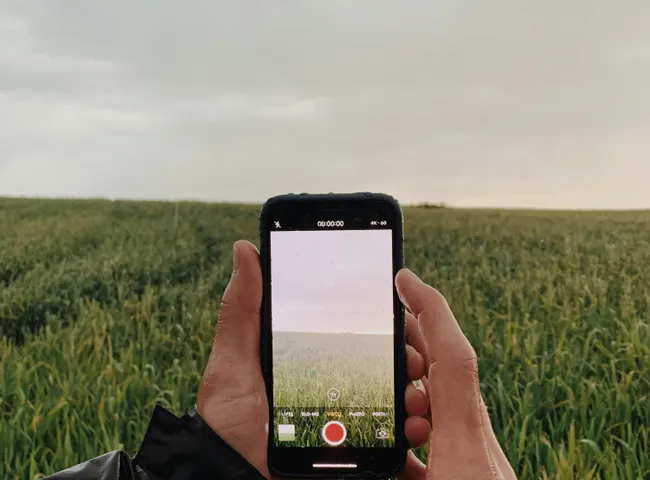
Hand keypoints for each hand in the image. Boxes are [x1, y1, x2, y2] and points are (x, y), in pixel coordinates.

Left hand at [196, 240, 430, 477]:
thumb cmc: (229, 426)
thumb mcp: (233, 363)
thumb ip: (242, 309)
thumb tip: (244, 248)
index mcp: (312, 359)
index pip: (355, 330)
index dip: (383, 319)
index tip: (399, 308)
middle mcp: (336, 385)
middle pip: (384, 359)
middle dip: (407, 350)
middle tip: (412, 353)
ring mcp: (349, 418)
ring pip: (398, 394)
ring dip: (416, 386)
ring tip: (415, 386)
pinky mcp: (359, 448)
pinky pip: (394, 435)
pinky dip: (412, 425)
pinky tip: (413, 421)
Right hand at [395, 269, 517, 479]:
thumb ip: (390, 464)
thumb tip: (346, 465)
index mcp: (465, 441)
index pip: (452, 357)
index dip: (429, 308)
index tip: (405, 278)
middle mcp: (473, 443)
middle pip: (445, 370)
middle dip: (412, 347)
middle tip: (383, 344)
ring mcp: (474, 458)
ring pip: (445, 402)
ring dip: (412, 389)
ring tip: (392, 397)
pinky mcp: (468, 474)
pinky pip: (442, 436)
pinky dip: (415, 427)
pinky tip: (401, 437)